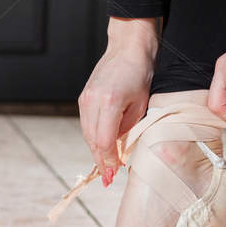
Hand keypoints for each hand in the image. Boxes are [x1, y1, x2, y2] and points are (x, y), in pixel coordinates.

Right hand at [79, 18, 157, 185]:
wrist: (127, 48)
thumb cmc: (141, 72)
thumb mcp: (142, 103)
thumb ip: (129, 127)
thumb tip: (121, 148)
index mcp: (109, 102)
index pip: (105, 141)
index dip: (109, 160)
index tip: (112, 175)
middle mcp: (92, 101)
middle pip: (92, 140)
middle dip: (101, 160)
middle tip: (108, 178)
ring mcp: (84, 99)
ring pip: (87, 134)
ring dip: (97, 151)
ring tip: (106, 166)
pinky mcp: (83, 98)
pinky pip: (87, 125)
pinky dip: (94, 138)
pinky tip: (103, 147)